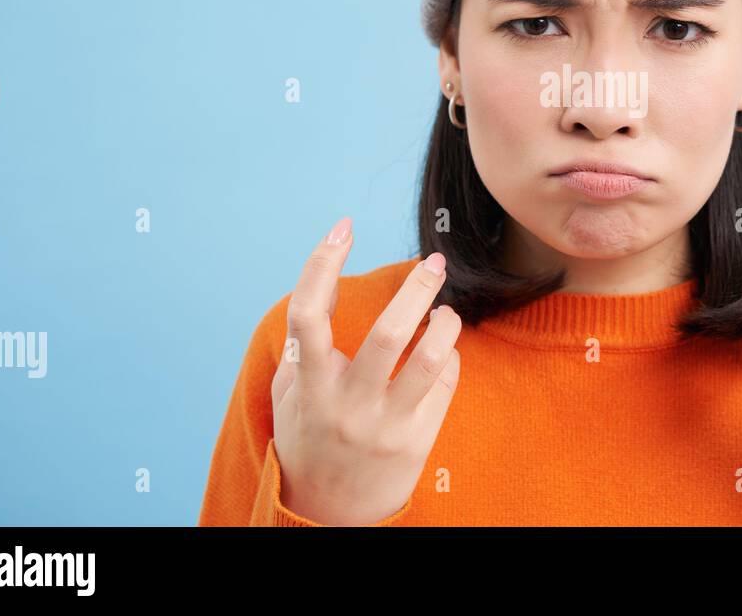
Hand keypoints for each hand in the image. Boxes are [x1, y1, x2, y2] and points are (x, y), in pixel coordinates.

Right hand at [271, 217, 461, 524]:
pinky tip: (441, 354)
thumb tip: (328, 275)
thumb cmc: (309, 434)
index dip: (323, 264)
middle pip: (391, 333)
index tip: (344, 227)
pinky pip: (445, 384)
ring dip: (446, 323)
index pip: (310, 314)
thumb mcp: (292, 388)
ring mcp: (386, 425)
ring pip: (431, 359)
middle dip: (417, 287)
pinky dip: (448, 358)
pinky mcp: (417, 441)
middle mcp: (347, 404)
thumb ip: (307, 338)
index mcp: (308, 385)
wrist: (328, 513)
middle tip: (434, 261)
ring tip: (445, 310)